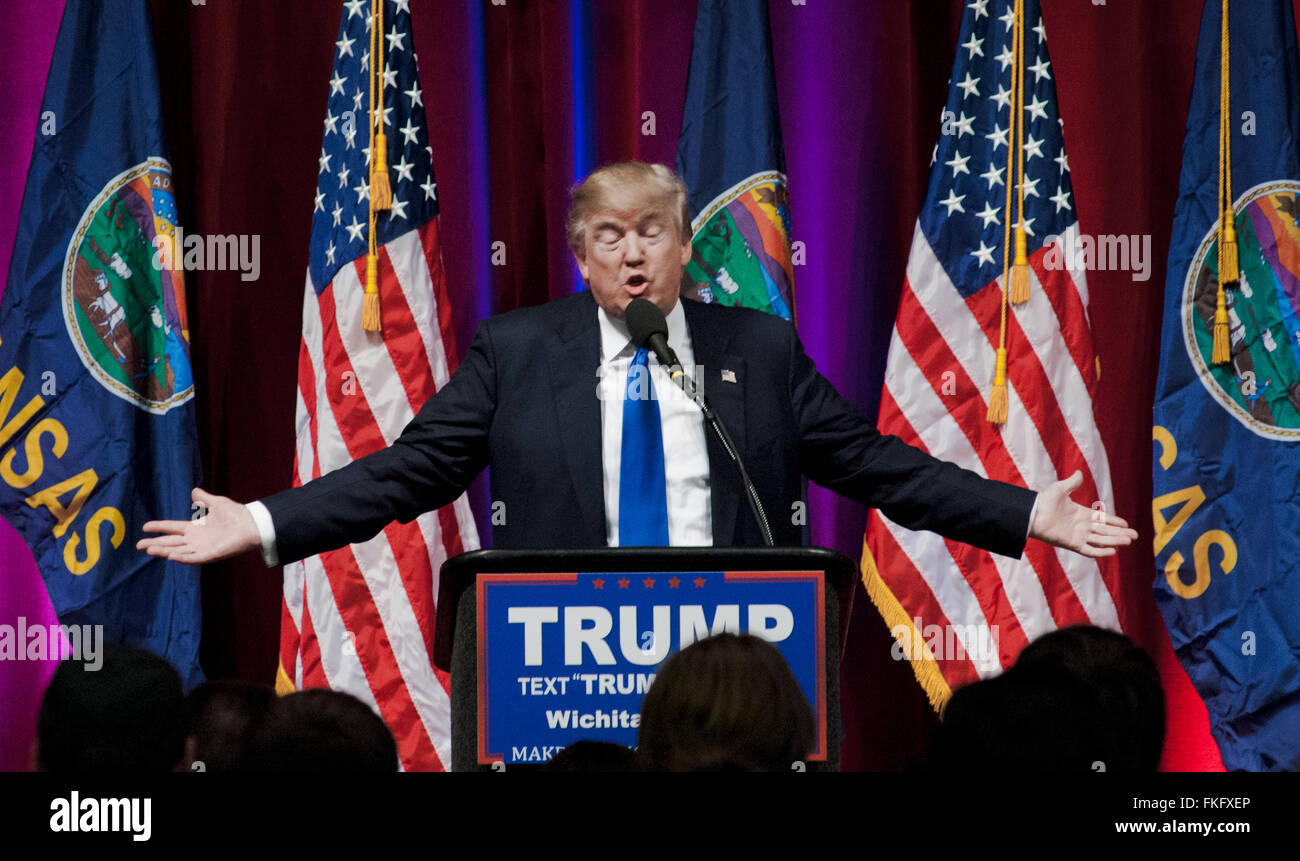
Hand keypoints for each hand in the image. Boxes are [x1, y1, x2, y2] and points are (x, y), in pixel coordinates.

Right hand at [136, 488, 260, 564]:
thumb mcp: (217, 503)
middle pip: (171, 542)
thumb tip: (194, 491)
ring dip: (164, 551)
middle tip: (138, 545)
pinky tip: (170, 555)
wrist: (252, 524)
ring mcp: (202, 548)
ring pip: (178, 551)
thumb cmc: (236, 514)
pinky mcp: (210, 554)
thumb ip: (204, 498)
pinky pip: (193, 558)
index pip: (173, 528)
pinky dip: (181, 557)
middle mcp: (196, 539)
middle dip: (155, 544)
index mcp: (196, 528)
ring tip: (149, 550)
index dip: (160, 527)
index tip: (145, 526)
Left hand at [1030, 471, 1137, 557]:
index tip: (1127, 524)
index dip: (1114, 522)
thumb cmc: (1043, 501)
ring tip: (1129, 541)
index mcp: (1081, 514)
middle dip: (1120, 534)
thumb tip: (1079, 472)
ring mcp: (1077, 536)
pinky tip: (1113, 551)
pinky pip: (1089, 550)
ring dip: (1114, 541)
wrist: (1032, 513)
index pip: (1102, 519)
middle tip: (1135, 536)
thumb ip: (1072, 483)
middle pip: (1105, 531)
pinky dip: (1100, 551)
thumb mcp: (1060, 489)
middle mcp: (1081, 526)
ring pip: (1100, 540)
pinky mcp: (1072, 544)